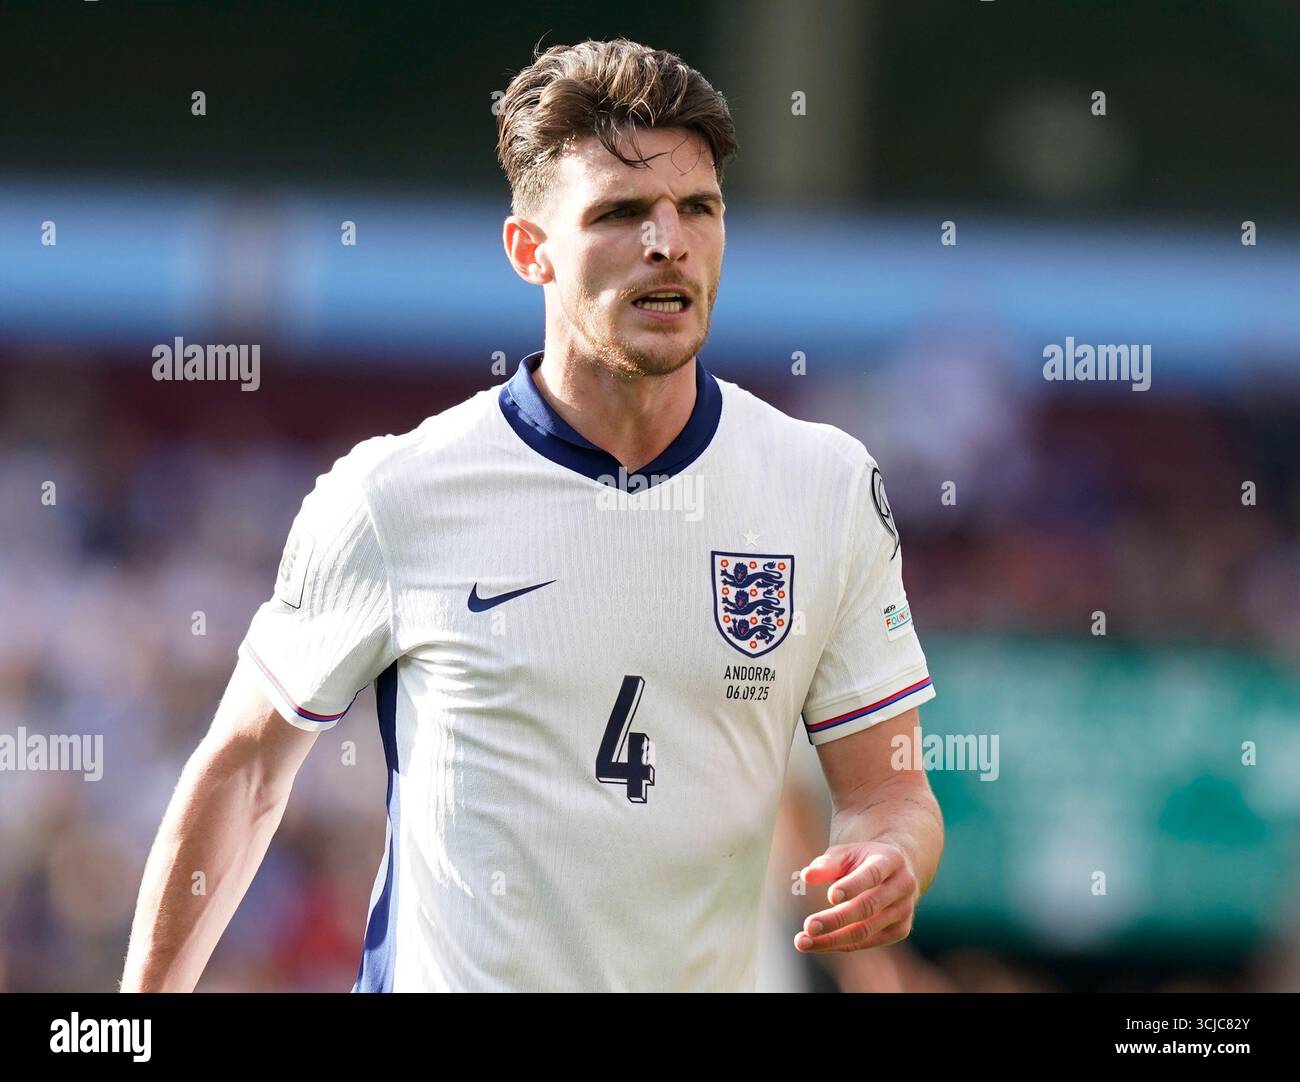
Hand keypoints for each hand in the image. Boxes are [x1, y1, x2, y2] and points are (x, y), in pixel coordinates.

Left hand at [794, 840, 918, 952]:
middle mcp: (902, 885)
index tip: (830, 896)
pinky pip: (867, 941)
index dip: (853, 886)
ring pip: (866, 930)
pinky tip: (818, 944)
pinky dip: (841, 944)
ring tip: (803, 941)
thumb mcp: (845, 853)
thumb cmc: (862, 860)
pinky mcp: (900, 930)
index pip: (872, 875)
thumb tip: (807, 876)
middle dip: (837, 919)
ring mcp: (904, 910)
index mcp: (890, 860)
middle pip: (868, 906)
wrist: (895, 870)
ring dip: (833, 939)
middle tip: (809, 926)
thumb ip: (827, 864)